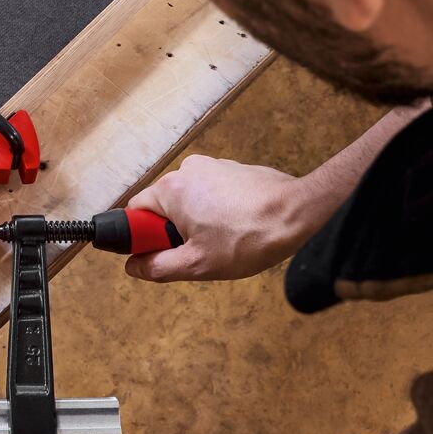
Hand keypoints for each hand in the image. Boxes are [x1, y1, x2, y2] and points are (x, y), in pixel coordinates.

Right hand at [124, 155, 314, 281]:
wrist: (299, 214)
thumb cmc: (250, 237)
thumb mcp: (196, 264)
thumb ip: (157, 266)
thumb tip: (134, 266)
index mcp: (171, 189)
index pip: (135, 213)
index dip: (144, 237)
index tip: (163, 252)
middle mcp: (187, 171)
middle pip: (162, 207)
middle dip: (173, 231)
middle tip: (198, 252)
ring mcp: (212, 167)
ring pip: (188, 201)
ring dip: (197, 222)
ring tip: (224, 241)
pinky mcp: (233, 170)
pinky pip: (211, 194)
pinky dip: (217, 211)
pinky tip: (238, 227)